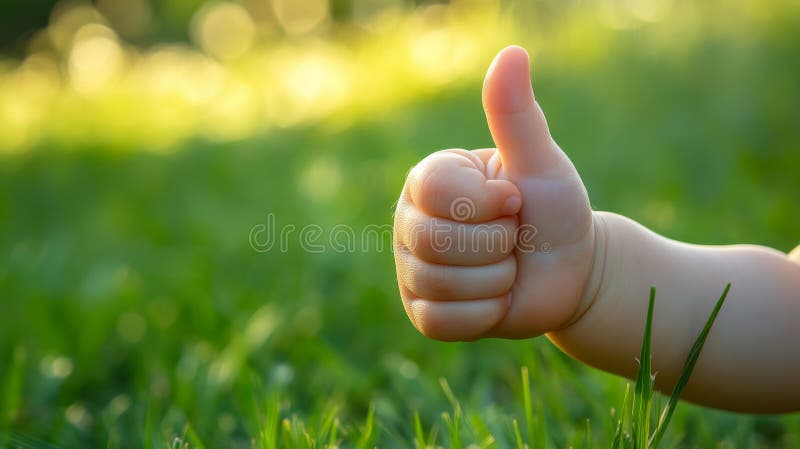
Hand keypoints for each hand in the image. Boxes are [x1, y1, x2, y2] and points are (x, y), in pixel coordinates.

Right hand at [393, 46, 595, 340]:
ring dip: (496, 280)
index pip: (437, 192)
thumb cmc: (553, 209)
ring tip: (507, 266)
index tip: (515, 201)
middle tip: (512, 238)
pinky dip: (485, 313)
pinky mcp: (422, 313)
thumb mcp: (540, 162)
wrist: (568, 271)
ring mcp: (411, 270)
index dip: (489, 203)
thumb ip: (516, 115)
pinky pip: (443, 320)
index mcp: (429, 180)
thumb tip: (511, 53)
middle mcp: (409, 222)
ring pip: (442, 283)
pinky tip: (496, 298)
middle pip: (436, 241)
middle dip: (497, 245)